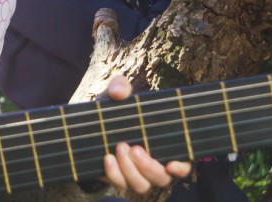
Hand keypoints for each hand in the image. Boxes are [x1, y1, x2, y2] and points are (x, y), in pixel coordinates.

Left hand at [97, 75, 191, 192]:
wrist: (89, 123)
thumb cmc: (113, 107)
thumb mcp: (116, 93)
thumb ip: (120, 86)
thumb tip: (120, 92)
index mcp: (162, 145)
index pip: (182, 164)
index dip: (181, 167)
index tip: (170, 164)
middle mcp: (153, 164)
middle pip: (161, 178)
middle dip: (149, 166)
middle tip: (134, 147)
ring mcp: (135, 174)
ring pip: (142, 185)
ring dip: (130, 170)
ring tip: (120, 147)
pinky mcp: (118, 178)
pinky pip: (120, 184)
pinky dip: (114, 174)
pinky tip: (107, 157)